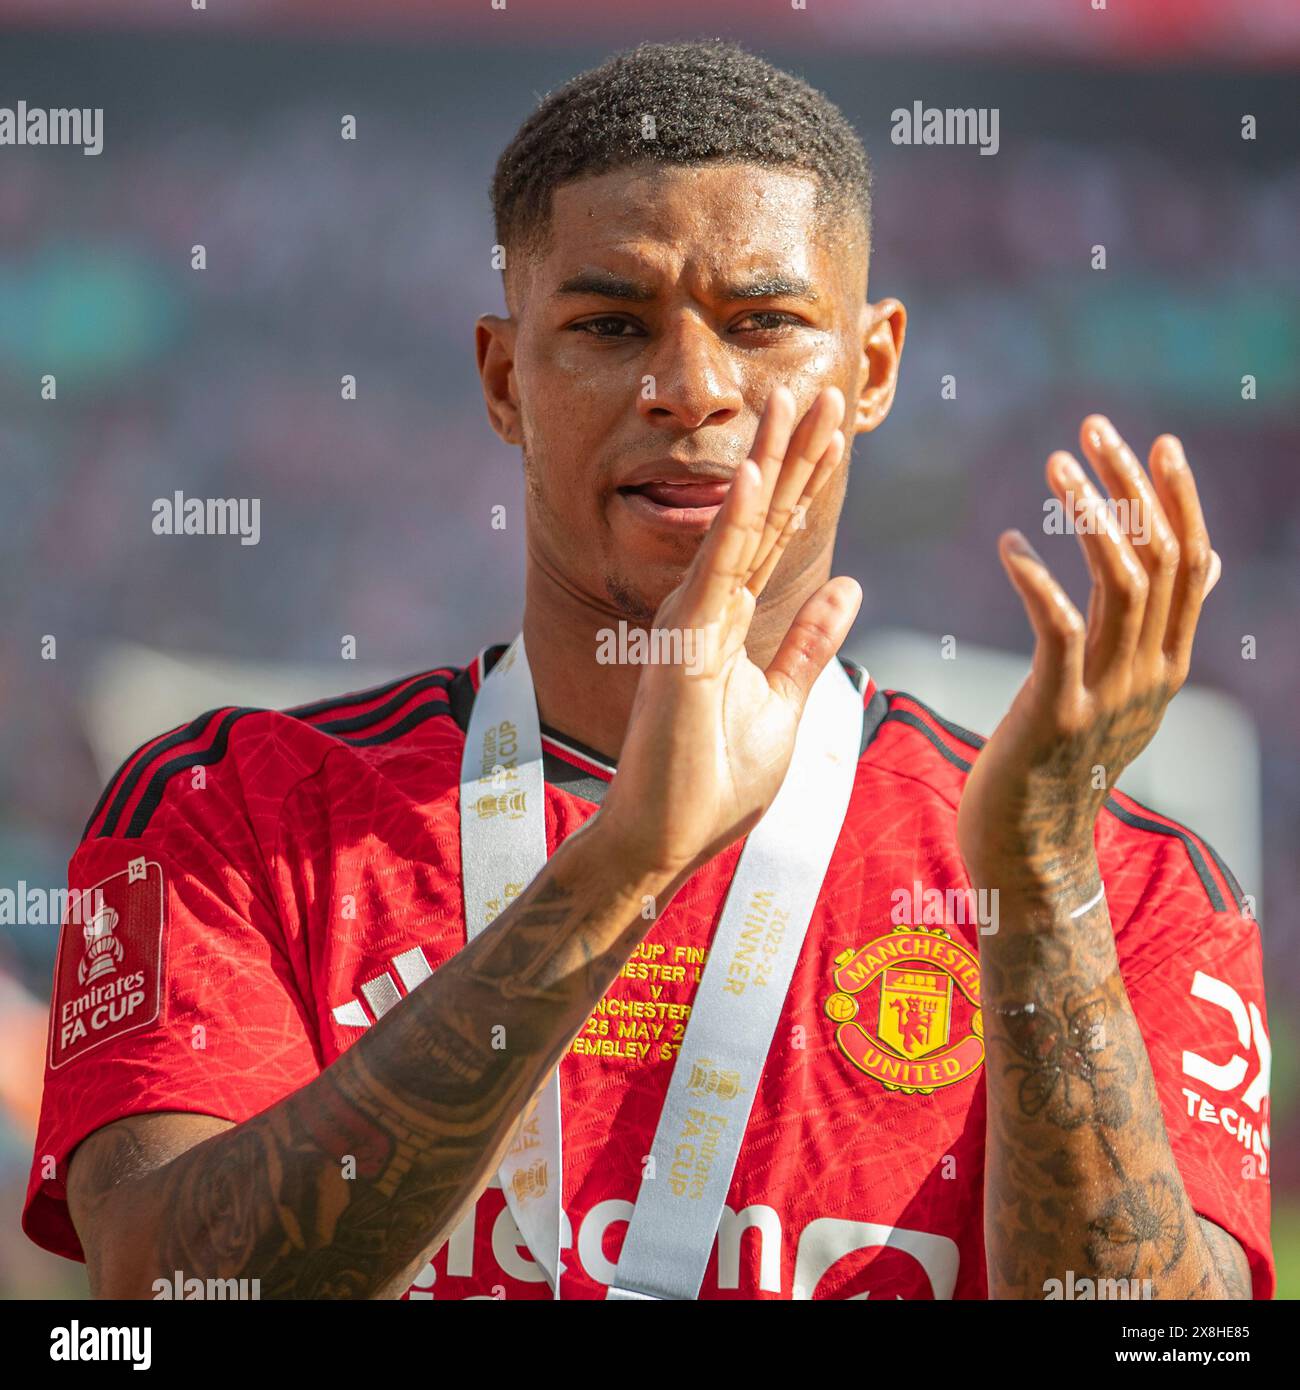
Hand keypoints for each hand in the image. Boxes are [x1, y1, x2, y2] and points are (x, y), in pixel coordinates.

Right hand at [599, 385, 860, 880]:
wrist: (664, 838)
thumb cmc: (714, 781)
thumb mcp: (783, 702)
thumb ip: (809, 643)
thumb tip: (850, 588)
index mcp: (731, 621)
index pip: (776, 539)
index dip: (808, 484)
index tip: (836, 432)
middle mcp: (708, 608)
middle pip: (763, 518)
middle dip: (797, 453)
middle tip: (825, 390)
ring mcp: (692, 621)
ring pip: (739, 527)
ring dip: (769, 463)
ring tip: (794, 402)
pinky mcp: (682, 642)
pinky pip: (716, 569)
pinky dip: (738, 518)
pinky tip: (760, 471)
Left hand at [956, 415, 1220, 894]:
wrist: (1032, 852)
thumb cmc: (1061, 765)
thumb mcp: (1125, 690)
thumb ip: (1160, 628)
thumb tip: (1202, 564)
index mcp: (1169, 662)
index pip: (1189, 562)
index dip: (1178, 498)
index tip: (1155, 441)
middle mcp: (1152, 673)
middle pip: (1161, 557)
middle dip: (1132, 484)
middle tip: (1093, 429)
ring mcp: (1110, 694)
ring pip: (1119, 581)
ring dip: (1089, 513)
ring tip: (1055, 464)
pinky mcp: (1060, 712)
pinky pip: (1060, 629)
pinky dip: (1038, 579)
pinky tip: (1010, 544)